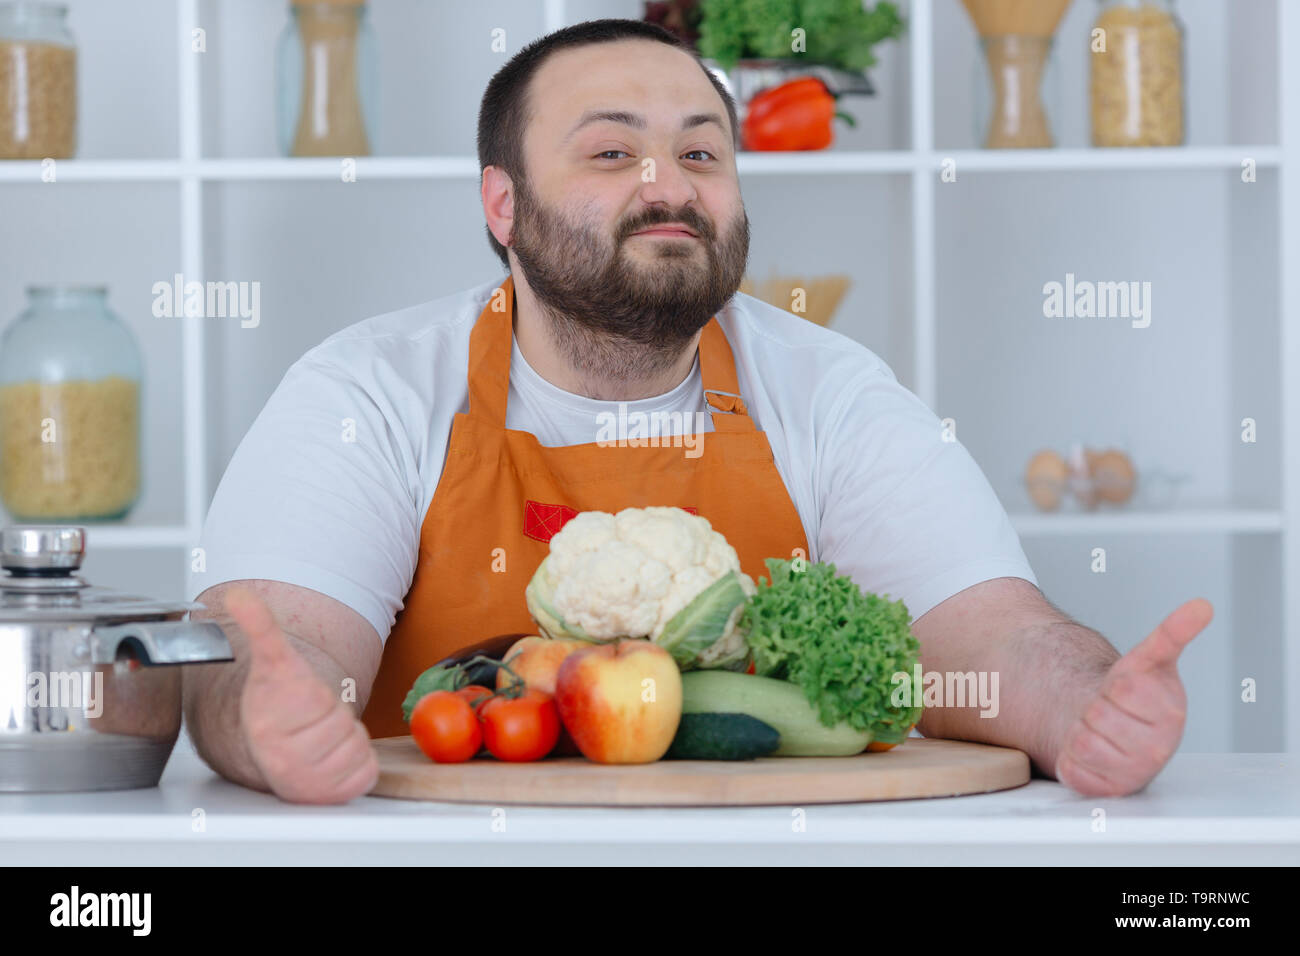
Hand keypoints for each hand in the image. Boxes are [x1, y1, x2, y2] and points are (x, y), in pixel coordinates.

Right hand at [228, 586, 378, 803]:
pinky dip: (358, 763)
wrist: (267, 746)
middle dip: (333, 718)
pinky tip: (332, 757)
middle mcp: (285, 762)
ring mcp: (309, 784)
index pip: (322, 704)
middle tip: (309, 722)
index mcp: (268, 727)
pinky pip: (367, 773)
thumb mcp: (271, 662)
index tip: (296, 703)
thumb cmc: (273, 704)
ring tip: (318, 739)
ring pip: (358, 748)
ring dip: (346, 740)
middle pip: (344, 725)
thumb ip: (260, 626)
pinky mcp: (332, 796)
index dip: (317, 698)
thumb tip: (240, 594)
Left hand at [1054, 598, 1212, 796]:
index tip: (1122, 688)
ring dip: (1077, 731)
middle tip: (1106, 711)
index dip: (1112, 684)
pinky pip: (1070, 768)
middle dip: (1092, 707)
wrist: (1112, 732)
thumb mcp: (1150, 660)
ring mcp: (1135, 772)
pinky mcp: (1107, 790)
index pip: (1122, 688)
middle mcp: (1159, 747)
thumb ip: (1172, 635)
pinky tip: (1085, 753)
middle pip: (1097, 715)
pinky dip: (1068, 758)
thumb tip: (1202, 606)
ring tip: (1097, 730)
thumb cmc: (1132, 695)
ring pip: (1080, 742)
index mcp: (1172, 712)